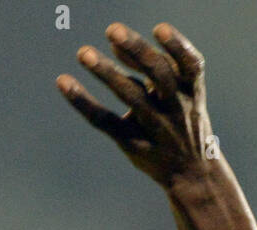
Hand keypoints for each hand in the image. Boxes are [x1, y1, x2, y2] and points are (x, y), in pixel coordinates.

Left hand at [57, 22, 216, 188]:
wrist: (193, 174)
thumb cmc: (181, 121)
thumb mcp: (176, 93)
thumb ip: (149, 67)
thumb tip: (114, 44)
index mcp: (192, 92)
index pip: (190, 65)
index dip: (177, 46)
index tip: (158, 28)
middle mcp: (178, 110)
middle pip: (160, 77)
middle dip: (138, 51)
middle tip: (112, 29)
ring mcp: (156, 129)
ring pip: (132, 98)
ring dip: (108, 73)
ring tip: (84, 52)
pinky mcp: (133, 145)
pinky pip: (106, 122)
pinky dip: (84, 102)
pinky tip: (64, 82)